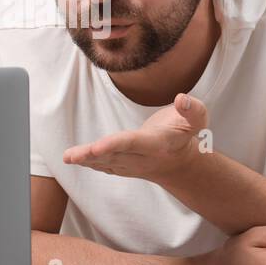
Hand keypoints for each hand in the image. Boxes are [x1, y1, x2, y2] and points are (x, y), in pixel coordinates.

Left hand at [62, 92, 207, 181]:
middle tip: (70, 156)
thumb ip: (192, 109)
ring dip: (85, 160)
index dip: (114, 145)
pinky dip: (90, 162)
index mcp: (157, 144)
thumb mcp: (198, 120)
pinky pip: (105, 166)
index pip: (133, 143)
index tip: (97, 146)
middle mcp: (142, 157)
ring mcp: (132, 165)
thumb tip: (182, 98)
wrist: (181, 164)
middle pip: (114, 155)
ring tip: (67, 157)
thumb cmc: (186, 134)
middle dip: (92, 155)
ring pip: (106, 163)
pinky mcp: (124, 167)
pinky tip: (74, 159)